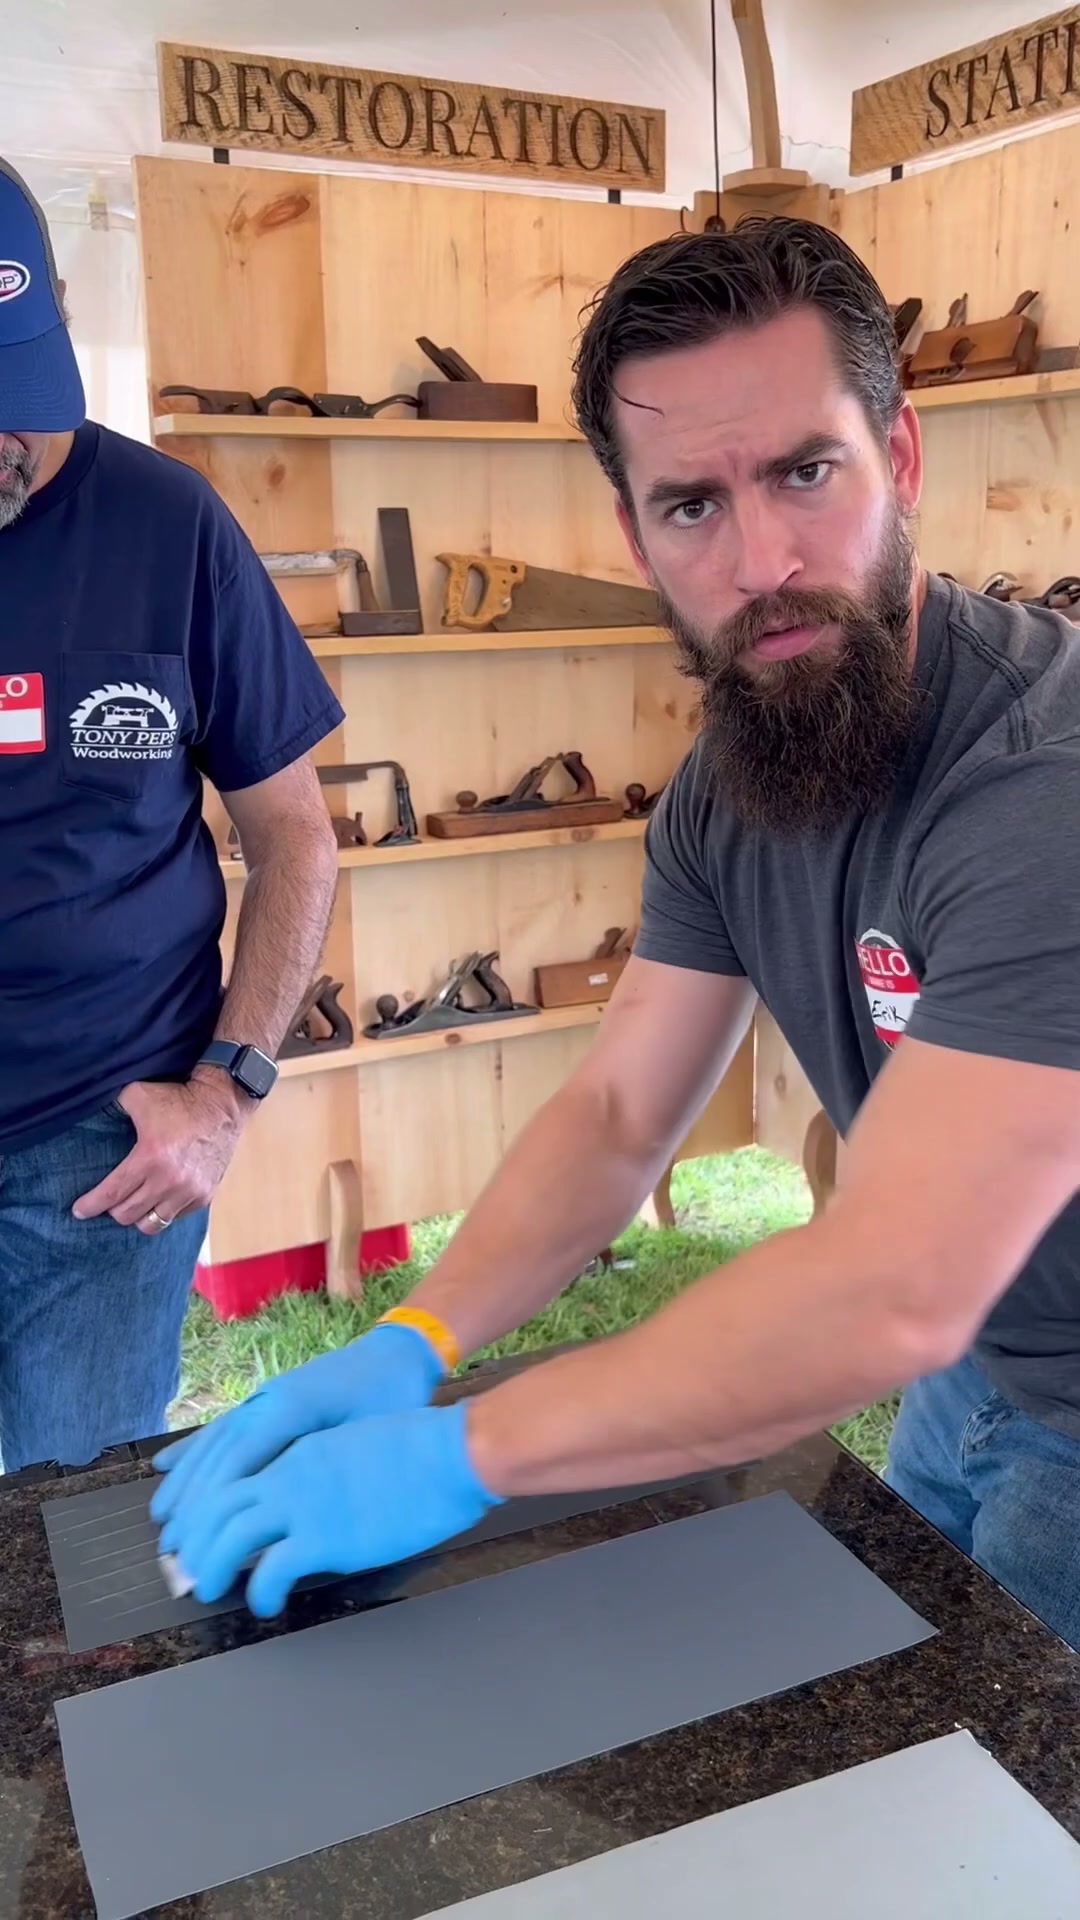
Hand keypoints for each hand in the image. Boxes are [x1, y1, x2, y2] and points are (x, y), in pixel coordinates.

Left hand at [73, 1079, 243, 1234]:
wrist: (222, 1103)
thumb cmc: (179, 1098)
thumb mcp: (138, 1095)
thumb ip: (112, 1106)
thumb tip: (88, 1106)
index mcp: (150, 1157)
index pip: (112, 1193)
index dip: (91, 1205)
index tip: (78, 1211)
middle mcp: (169, 1180)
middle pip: (127, 1214)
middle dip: (112, 1210)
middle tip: (109, 1201)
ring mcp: (189, 1191)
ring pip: (151, 1224)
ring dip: (137, 1216)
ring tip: (132, 1205)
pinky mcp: (204, 1195)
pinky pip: (175, 1217)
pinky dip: (162, 1212)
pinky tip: (157, 1200)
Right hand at [150, 1321, 445, 1526]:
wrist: (394, 1356)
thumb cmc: (390, 1399)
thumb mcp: (369, 1434)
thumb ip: (328, 1467)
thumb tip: (289, 1513)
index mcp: (293, 1408)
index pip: (240, 1461)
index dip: (214, 1503)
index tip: (198, 1543)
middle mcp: (268, 1401)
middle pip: (219, 1455)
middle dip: (192, 1502)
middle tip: (172, 1548)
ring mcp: (262, 1399)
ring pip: (213, 1442)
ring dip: (185, 1480)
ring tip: (160, 1517)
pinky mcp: (264, 1401)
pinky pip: (221, 1428)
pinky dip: (192, 1449)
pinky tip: (164, 1466)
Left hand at [160, 1402, 500, 1616]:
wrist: (451, 1453)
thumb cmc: (423, 1449)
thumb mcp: (360, 1447)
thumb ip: (330, 1469)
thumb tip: (322, 1497)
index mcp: (300, 1452)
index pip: (236, 1478)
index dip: (211, 1508)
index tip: (202, 1531)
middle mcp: (290, 1475)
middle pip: (218, 1505)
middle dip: (196, 1539)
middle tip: (190, 1568)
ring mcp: (304, 1505)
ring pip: (230, 1536)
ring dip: (213, 1566)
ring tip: (211, 1588)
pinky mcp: (324, 1537)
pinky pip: (271, 1570)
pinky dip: (258, 1591)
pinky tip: (266, 1603)